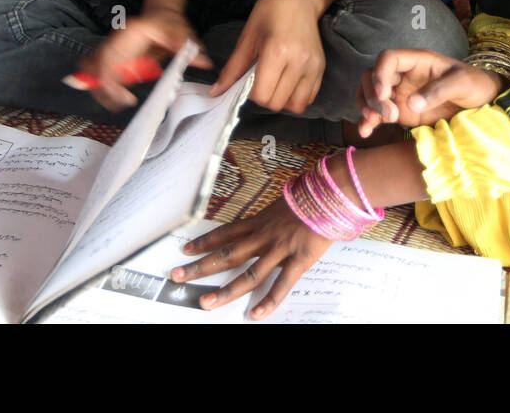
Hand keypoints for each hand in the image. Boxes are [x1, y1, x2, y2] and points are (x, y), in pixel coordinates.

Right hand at [79, 8, 211, 111]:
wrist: (162, 16)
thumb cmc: (169, 24)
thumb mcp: (182, 35)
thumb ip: (190, 49)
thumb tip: (203, 61)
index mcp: (130, 33)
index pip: (109, 57)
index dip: (111, 80)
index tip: (125, 97)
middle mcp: (115, 40)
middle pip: (93, 65)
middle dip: (101, 88)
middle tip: (120, 103)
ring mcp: (110, 48)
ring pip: (90, 70)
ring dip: (99, 89)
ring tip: (119, 102)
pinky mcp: (110, 57)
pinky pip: (95, 72)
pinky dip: (101, 86)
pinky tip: (117, 96)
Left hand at [171, 199, 331, 319]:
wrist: (332, 195)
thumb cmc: (309, 198)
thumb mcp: (281, 204)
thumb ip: (270, 218)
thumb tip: (262, 223)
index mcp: (258, 222)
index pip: (224, 233)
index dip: (203, 242)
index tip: (186, 250)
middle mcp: (263, 236)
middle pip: (226, 254)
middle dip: (200, 267)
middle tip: (178, 276)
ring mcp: (279, 249)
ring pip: (247, 274)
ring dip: (225, 290)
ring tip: (206, 302)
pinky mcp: (298, 261)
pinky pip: (280, 285)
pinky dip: (269, 302)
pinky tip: (256, 314)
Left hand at [210, 0, 325, 111]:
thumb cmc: (270, 11)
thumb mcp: (247, 37)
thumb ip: (232, 68)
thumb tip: (215, 92)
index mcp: (277, 52)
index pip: (262, 95)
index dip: (251, 93)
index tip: (250, 79)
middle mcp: (298, 62)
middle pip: (277, 103)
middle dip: (265, 97)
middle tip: (261, 79)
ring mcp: (313, 66)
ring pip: (296, 105)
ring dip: (283, 100)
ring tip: (276, 82)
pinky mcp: (321, 68)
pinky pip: (309, 98)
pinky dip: (297, 96)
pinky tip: (288, 81)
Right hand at [356, 48, 502, 137]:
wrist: (481, 104)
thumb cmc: (474, 85)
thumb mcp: (462, 83)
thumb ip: (439, 90)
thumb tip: (411, 104)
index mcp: (417, 61)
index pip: (388, 58)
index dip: (380, 73)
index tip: (385, 93)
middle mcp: (403, 75)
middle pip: (373, 76)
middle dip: (374, 95)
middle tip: (391, 115)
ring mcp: (400, 93)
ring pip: (370, 94)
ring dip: (368, 107)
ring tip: (374, 122)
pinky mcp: (400, 111)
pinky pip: (378, 114)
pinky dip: (368, 121)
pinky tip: (364, 131)